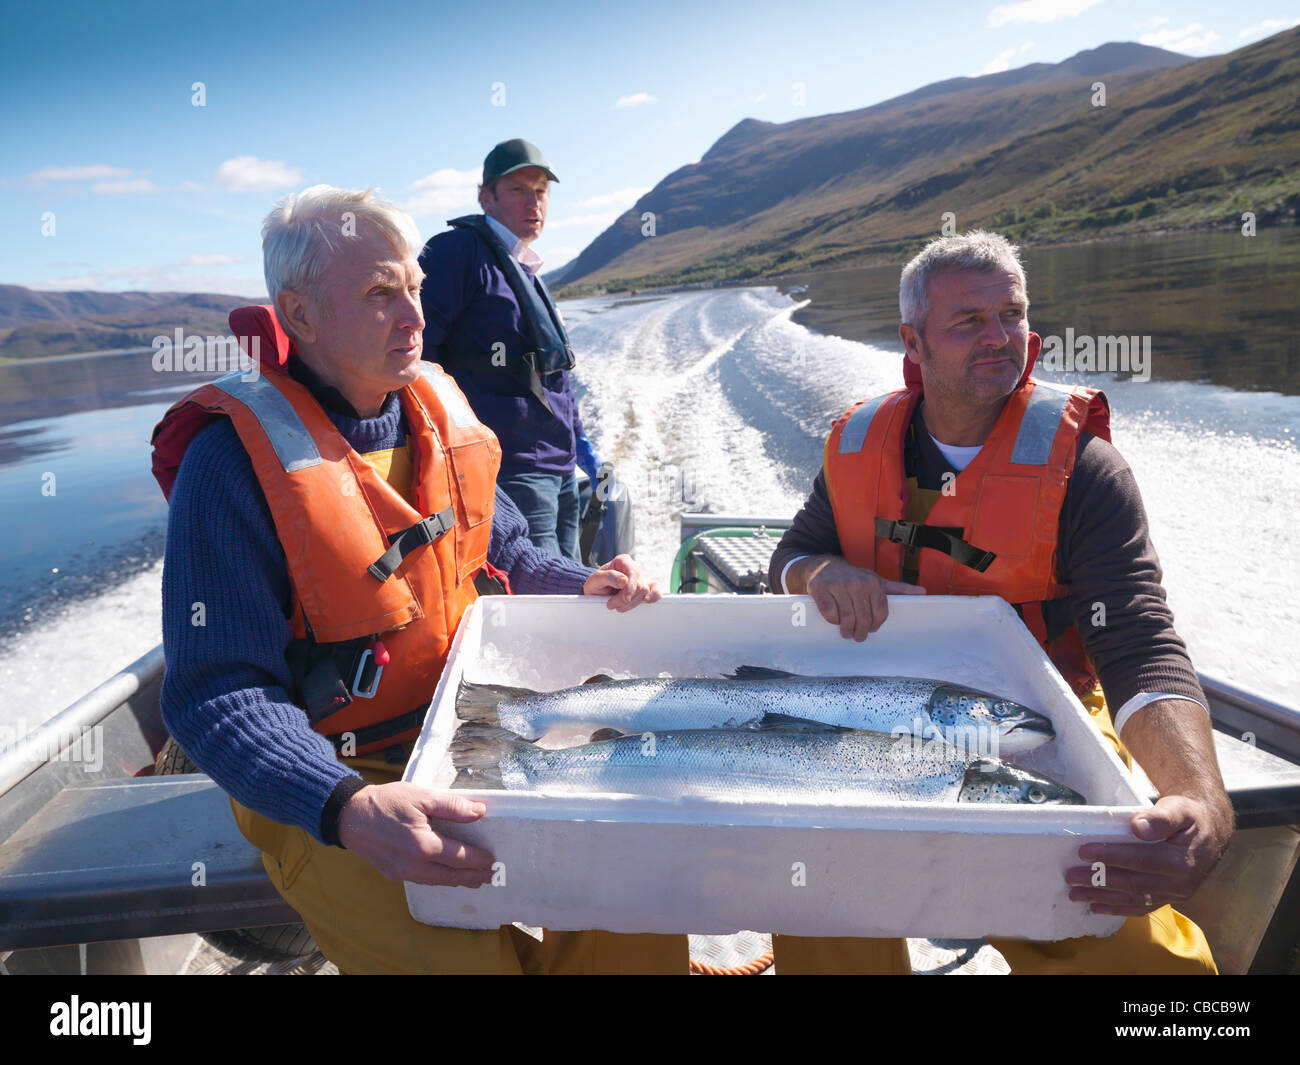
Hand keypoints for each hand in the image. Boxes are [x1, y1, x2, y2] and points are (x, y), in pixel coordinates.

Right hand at [337, 781, 495, 887]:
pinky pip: (422, 880)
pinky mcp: (393, 874)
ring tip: (474, 880)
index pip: (459, 857)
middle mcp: (413, 864)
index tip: (492, 859)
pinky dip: (439, 880)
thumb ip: (451, 806)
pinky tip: (446, 876)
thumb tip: (478, 812)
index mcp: (422, 844)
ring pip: (437, 881)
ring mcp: (402, 872)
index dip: (478, 859)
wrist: (349, 815)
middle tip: (491, 876)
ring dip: (457, 881)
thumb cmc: (386, 802)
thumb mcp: (421, 796)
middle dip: (473, 876)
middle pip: (451, 875)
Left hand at [582, 554, 661, 611]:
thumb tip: (624, 580)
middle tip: (611, 604)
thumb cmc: (596, 584)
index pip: (633, 573)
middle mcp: (633, 568)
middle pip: (639, 585)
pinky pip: (656, 590)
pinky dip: (654, 596)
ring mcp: (640, 578)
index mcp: (622, 561)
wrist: (596, 592)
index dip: (630, 588)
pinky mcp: (645, 588)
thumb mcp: (595, 580)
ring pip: (645, 592)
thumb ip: (608, 577)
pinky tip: (646, 601)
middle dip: (626, 599)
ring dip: (632, 603)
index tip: (625, 598)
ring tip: (617, 606)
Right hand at [787, 555, 924, 640]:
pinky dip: (832, 620)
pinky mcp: (820, 589)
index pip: (879, 613)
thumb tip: (923, 592)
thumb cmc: (854, 578)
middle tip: (857, 636)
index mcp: (873, 583)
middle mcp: (857, 583)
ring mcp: (838, 586)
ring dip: (846, 630)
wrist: (824, 566)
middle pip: (863, 618)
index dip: (875, 625)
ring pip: (846, 618)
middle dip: (860, 631)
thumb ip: (898, 589)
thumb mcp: (876, 581)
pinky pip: (829, 613)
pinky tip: (834, 619)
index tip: (871, 629)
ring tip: (846, 632)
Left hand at [1066, 794, 1233, 915]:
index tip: (1083, 852)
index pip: (1140, 859)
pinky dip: (1117, 909)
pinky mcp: (1169, 898)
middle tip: (1070, 877)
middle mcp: (1180, 883)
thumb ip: (1160, 818)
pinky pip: (1141, 907)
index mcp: (1182, 860)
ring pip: (1133, 899)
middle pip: (1133, 883)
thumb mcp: (1179, 809)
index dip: (1111, 856)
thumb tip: (1137, 826)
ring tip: (1075, 894)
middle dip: (1099, 880)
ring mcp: (1175, 894)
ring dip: (1102, 898)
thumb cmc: (1190, 817)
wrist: (1211, 832)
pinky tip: (1096, 907)